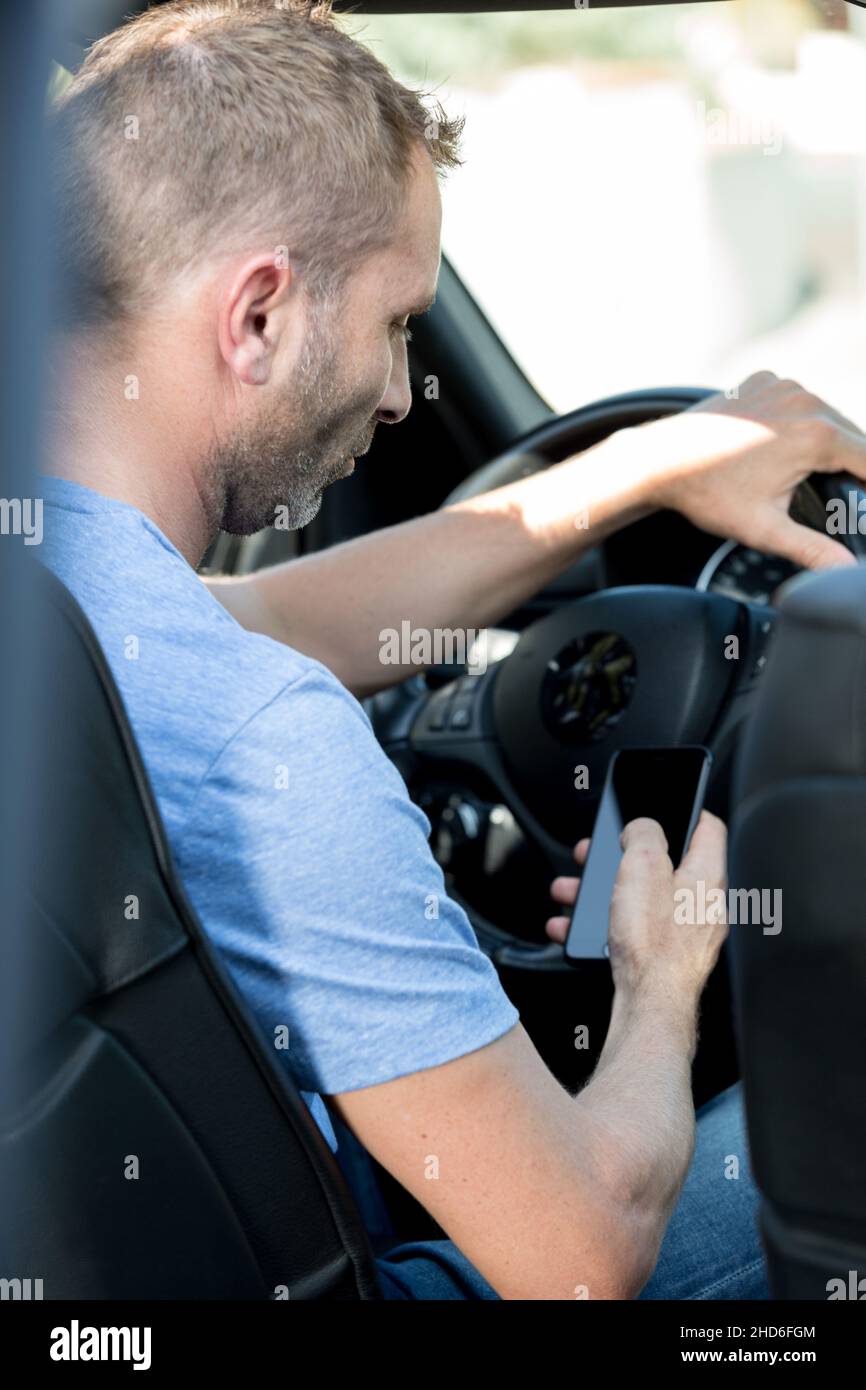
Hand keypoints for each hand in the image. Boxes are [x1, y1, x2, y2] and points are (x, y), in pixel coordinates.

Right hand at [546, 812, 727, 1003]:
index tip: (666, 806)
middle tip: (600, 853)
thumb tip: (641, 828)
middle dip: (622, 856)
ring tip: (573, 892)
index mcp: (706, 875)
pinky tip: (577, 928)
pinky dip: (604, 923)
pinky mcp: (666, 958)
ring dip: (604, 890)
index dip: (685, 810)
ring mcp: (686, 934)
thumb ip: (643, 834)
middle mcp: (702, 904)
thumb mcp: (642, 866)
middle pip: (664, 863)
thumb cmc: (654, 943)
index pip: (708, 827)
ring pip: (642, 897)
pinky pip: (633, 929)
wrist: (650, 1005)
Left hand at [634, 371, 865, 570]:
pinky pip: (799, 402)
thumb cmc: (707, 494)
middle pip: (853, 436)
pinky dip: (800, 421)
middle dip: (853, 466)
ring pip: (828, 415)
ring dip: (830, 442)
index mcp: (816, 434)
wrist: (658, 460)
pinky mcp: (766, 380)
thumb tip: (844, 571)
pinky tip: (782, 448)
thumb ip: (812, 549)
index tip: (862, 504)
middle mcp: (805, 400)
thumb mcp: (765, 529)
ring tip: (817, 477)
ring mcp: (785, 385)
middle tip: (841, 497)